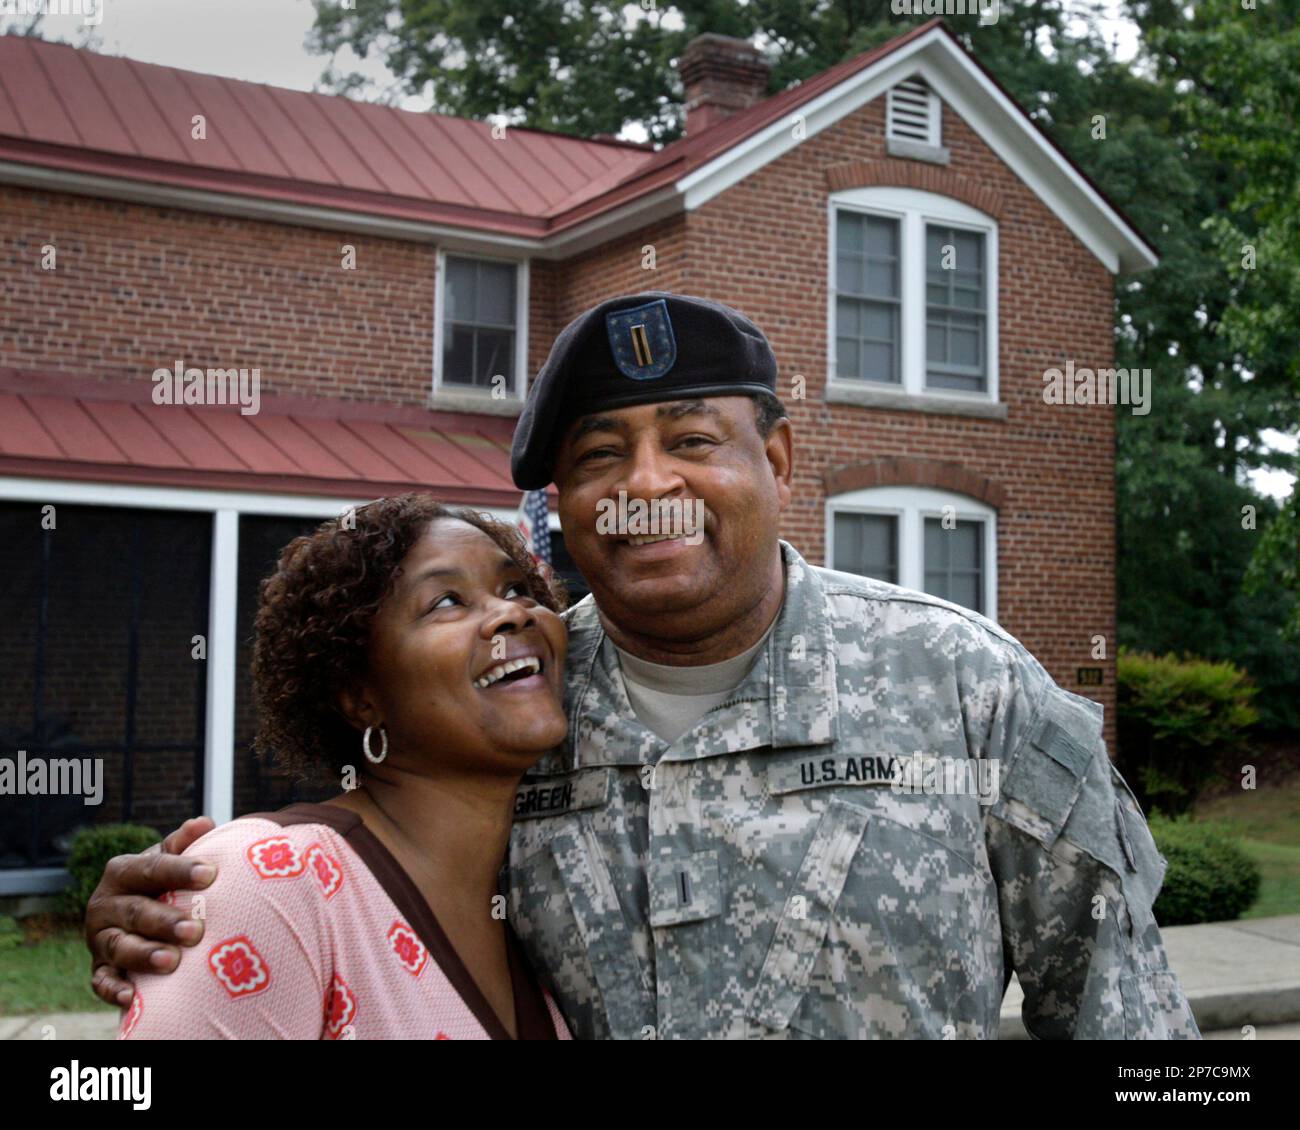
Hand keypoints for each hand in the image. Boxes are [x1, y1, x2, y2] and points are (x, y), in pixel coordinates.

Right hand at [86, 816, 217, 1006]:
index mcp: (122, 872)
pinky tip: (130, 995)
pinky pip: (101, 980)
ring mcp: (99, 938)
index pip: (152, 869)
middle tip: (196, 931)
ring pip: (119, 947)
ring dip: (144, 955)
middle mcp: (104, 904)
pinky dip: (113, 988)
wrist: (135, 912)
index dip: (180, 870)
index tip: (211, 874)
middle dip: (165, 922)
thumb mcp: (167, 860)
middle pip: (135, 912)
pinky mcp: (99, 968)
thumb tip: (203, 823)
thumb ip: (183, 844)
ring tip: (173, 962)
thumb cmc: (160, 882)